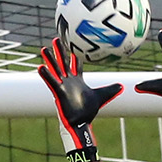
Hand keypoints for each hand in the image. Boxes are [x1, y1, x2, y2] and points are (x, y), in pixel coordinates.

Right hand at [37, 39, 123, 160]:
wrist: (82, 123)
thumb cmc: (88, 111)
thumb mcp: (102, 97)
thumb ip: (110, 90)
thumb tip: (121, 86)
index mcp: (78, 80)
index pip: (76, 64)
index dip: (75, 54)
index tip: (72, 44)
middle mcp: (69, 81)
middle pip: (63, 62)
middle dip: (60, 51)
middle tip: (56, 39)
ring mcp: (63, 85)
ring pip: (55, 69)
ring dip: (50, 59)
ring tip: (43, 49)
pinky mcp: (59, 92)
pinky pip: (51, 82)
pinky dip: (46, 75)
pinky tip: (40, 67)